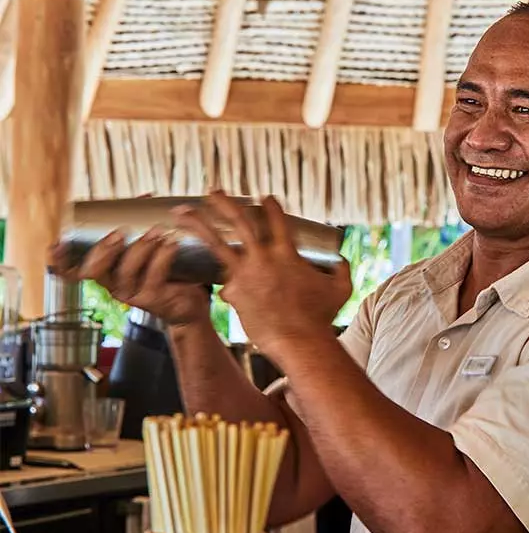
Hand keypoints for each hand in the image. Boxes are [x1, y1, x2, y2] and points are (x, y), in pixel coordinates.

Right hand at [54, 229, 212, 327]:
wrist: (188, 303)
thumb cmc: (164, 273)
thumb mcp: (147, 249)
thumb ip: (141, 225)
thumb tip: (146, 196)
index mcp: (104, 273)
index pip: (71, 272)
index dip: (60, 261)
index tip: (59, 243)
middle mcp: (112, 286)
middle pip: (94, 271)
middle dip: (104, 248)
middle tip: (120, 231)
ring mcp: (130, 295)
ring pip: (125, 272)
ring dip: (140, 248)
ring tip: (156, 231)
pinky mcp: (152, 300)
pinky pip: (153, 276)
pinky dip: (162, 257)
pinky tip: (171, 244)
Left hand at [174, 193, 350, 360]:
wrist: (299, 341)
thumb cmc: (321, 317)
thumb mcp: (340, 289)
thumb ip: (342, 270)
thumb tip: (341, 259)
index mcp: (287, 253)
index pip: (276, 219)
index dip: (270, 205)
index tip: (264, 197)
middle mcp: (263, 258)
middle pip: (239, 222)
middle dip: (224, 203)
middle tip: (213, 192)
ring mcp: (245, 275)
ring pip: (216, 243)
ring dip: (198, 225)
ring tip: (182, 213)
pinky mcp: (234, 293)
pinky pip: (225, 283)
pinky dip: (226, 283)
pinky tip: (223, 289)